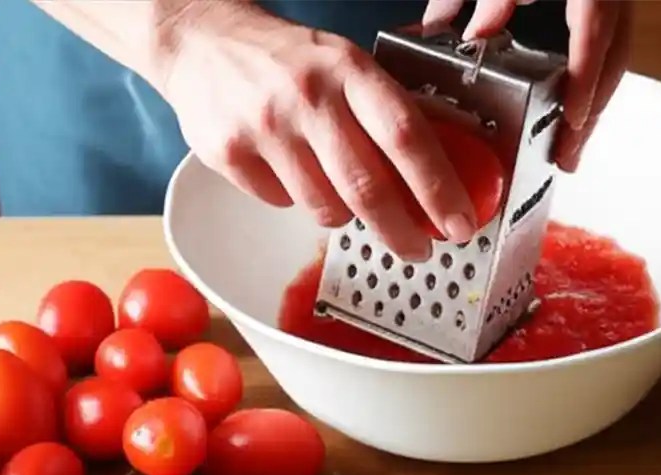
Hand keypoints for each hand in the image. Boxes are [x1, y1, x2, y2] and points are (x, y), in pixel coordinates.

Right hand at [152, 1, 480, 260]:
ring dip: (342, 212)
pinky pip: (281, 204)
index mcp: (348, 69)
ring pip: (325, 207)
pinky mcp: (228, 153)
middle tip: (419, 250)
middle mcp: (307, 97)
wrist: (201, 39)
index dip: (438, 188)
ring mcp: (265, 126)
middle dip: (402, 231)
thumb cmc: (287, 58)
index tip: (459, 222)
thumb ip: (387, 112)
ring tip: (336, 188)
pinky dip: (293, 199)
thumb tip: (440, 171)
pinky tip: (286, 167)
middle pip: (368, 186)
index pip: (405, 136)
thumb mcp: (345, 64)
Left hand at [422, 0, 633, 170]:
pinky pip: (608, 45)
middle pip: (614, 58)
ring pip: (615, 56)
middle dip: (593, 112)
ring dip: (594, 102)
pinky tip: (572, 106)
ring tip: (571, 143)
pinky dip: (591, 78)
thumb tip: (466, 28)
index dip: (585, 82)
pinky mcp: (605, 2)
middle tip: (569, 156)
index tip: (572, 120)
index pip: (595, 34)